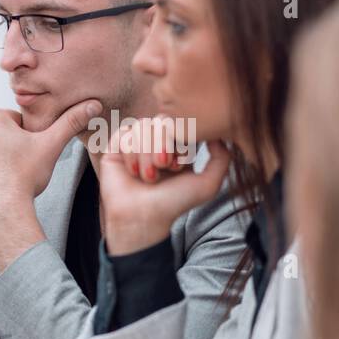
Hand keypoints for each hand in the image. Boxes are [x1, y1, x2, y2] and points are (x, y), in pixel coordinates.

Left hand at [0, 99, 101, 267]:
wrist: (2, 211)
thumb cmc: (26, 178)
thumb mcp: (52, 146)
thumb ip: (71, 122)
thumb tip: (93, 104)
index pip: (13, 123)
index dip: (24, 140)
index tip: (27, 156)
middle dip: (4, 147)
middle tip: (16, 168)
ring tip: (1, 176)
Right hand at [96, 118, 231, 254]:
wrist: (143, 218)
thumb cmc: (174, 203)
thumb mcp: (208, 184)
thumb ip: (222, 159)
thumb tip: (216, 134)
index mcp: (178, 144)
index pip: (182, 121)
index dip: (181, 140)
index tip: (179, 166)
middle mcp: (158, 140)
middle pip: (162, 119)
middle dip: (163, 145)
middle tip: (163, 169)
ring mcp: (137, 141)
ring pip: (143, 125)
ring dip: (147, 153)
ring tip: (149, 176)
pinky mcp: (116, 146)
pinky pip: (125, 133)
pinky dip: (131, 154)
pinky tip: (133, 172)